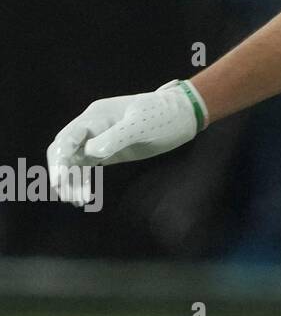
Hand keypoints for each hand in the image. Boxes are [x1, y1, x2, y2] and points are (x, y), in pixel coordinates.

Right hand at [46, 80, 206, 204]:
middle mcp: (93, 127)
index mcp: (96, 116)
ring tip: (77, 201)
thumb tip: (91, 154)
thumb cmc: (164, 114)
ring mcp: (100, 139)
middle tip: (68, 196)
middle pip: (64, 150)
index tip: (61, 181)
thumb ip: (115, 138)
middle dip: (61, 173)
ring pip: (73, 161)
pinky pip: (87, 165)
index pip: (67, 139)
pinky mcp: (110, 150)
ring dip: (70, 181)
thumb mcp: (140, 125)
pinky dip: (81, 180)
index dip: (60, 160)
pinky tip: (83, 196)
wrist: (184, 114)